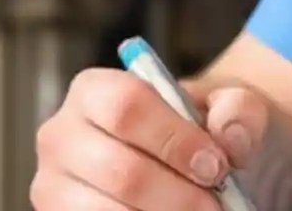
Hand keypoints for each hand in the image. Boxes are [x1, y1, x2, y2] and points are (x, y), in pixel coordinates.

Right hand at [31, 67, 268, 209]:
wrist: (187, 160)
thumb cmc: (202, 127)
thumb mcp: (229, 103)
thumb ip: (239, 109)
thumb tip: (231, 139)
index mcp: (94, 91)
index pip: (126, 107)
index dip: (176, 140)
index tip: (217, 167)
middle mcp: (61, 136)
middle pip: (121, 171)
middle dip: (179, 194)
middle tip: (217, 203)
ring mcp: (52, 187)